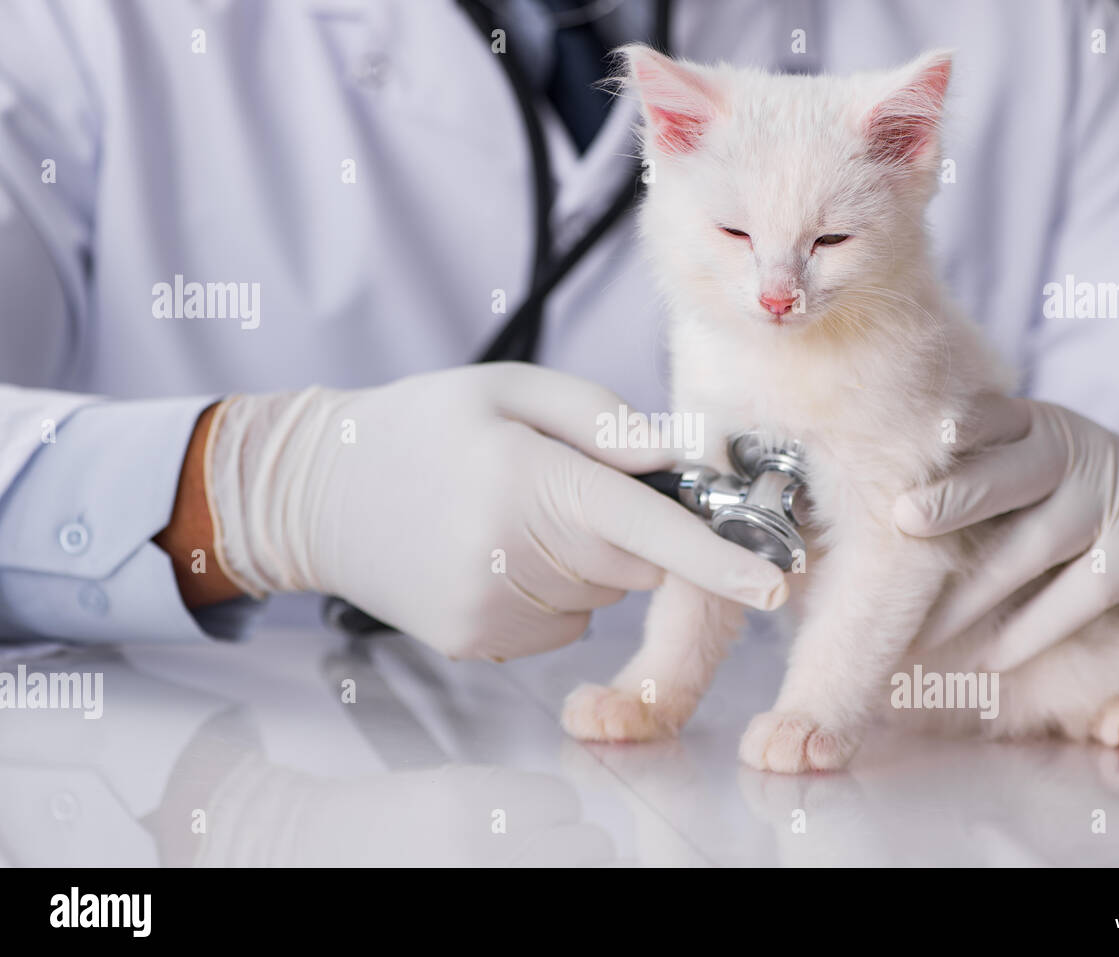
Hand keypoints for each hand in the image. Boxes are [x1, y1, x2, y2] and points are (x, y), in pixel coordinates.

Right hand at [205, 363, 788, 659]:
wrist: (317, 492)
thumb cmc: (421, 425)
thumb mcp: (509, 388)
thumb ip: (603, 420)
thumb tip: (678, 459)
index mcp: (524, 479)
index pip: (644, 527)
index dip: (717, 557)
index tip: (775, 583)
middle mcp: (510, 555)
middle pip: (634, 564)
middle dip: (627, 530)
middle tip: (565, 484)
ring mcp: (490, 611)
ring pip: (602, 596)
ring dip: (585, 560)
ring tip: (512, 515)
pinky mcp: (476, 642)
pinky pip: (564, 622)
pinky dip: (553, 589)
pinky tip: (496, 552)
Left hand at [893, 394, 1118, 669]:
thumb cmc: (1079, 492)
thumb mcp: (1039, 464)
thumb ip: (980, 474)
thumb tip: (882, 518)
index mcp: (1035, 423)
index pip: (989, 416)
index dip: (954, 426)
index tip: (907, 440)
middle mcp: (1072, 453)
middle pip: (1005, 477)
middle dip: (952, 500)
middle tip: (901, 520)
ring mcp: (1109, 503)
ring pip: (1028, 550)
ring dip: (968, 597)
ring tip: (918, 634)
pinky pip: (1070, 601)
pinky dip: (1026, 634)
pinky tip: (986, 660)